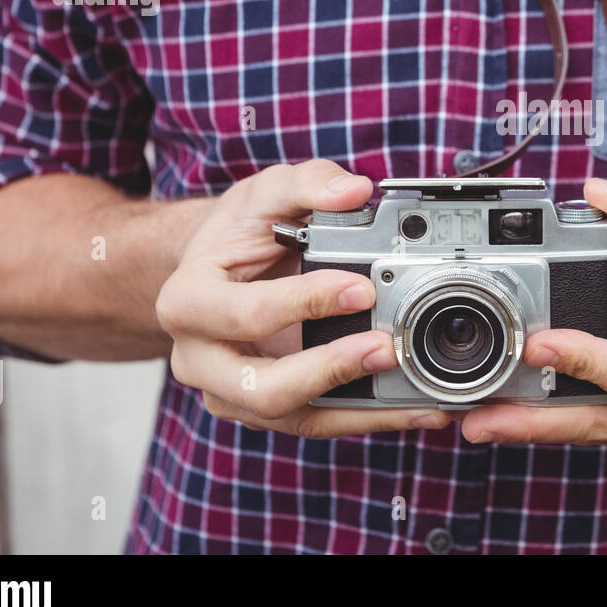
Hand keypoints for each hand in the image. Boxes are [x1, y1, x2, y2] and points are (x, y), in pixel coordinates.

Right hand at [155, 160, 452, 436]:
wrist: (220, 269)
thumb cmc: (240, 232)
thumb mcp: (266, 193)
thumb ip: (309, 183)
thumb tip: (355, 190)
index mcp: (188, 302)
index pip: (243, 314)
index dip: (304, 304)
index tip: (362, 287)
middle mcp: (200, 359)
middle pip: (261, 388)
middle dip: (330, 371)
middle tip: (386, 348)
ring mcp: (233, 393)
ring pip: (296, 419)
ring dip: (361, 409)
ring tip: (418, 395)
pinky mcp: (270, 410)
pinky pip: (321, 423)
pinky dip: (372, 418)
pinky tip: (419, 409)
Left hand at [462, 178, 606, 451]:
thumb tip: (598, 195)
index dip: (590, 364)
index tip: (538, 344)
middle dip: (541, 420)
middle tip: (480, 419)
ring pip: (595, 429)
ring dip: (534, 426)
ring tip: (474, 421)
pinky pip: (593, 421)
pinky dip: (548, 417)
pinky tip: (503, 411)